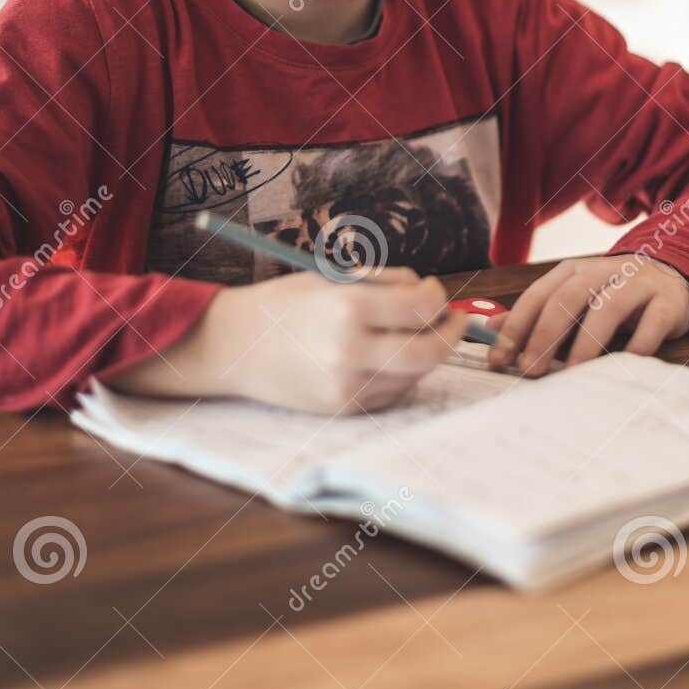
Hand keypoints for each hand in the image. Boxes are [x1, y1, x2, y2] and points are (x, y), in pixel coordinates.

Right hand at [115, 268, 467, 415]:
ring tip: (418, 334)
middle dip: (450, 334)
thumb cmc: (286, 303)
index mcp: (348, 309)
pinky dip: (403, 375)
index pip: (422, 308)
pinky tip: (392, 357)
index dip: (438, 297)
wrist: (234, 346)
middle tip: (454, 320)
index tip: (435, 291)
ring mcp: (347, 386)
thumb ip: (386, 286)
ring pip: (414, 375)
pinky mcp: (343, 409)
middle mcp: (350, 352)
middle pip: (428, 351)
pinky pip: (392, 394)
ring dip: (427, 354)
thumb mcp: (334, 279)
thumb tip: (431, 297)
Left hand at [486, 255, 688, 376]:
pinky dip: (637, 346)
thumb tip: (492, 333)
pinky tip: (622, 367)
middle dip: (545, 335)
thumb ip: (534, 315)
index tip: (500, 359)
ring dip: (587, 342)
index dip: (516, 327)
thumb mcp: (572, 298)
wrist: (669, 273)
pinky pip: (652, 322)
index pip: (538, 295)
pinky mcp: (667, 301)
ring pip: (609, 308)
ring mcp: (637, 283)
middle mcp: (602, 271)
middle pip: (568, 298)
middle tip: (530, 369)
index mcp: (573, 271)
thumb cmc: (611, 293)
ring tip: (572, 374)